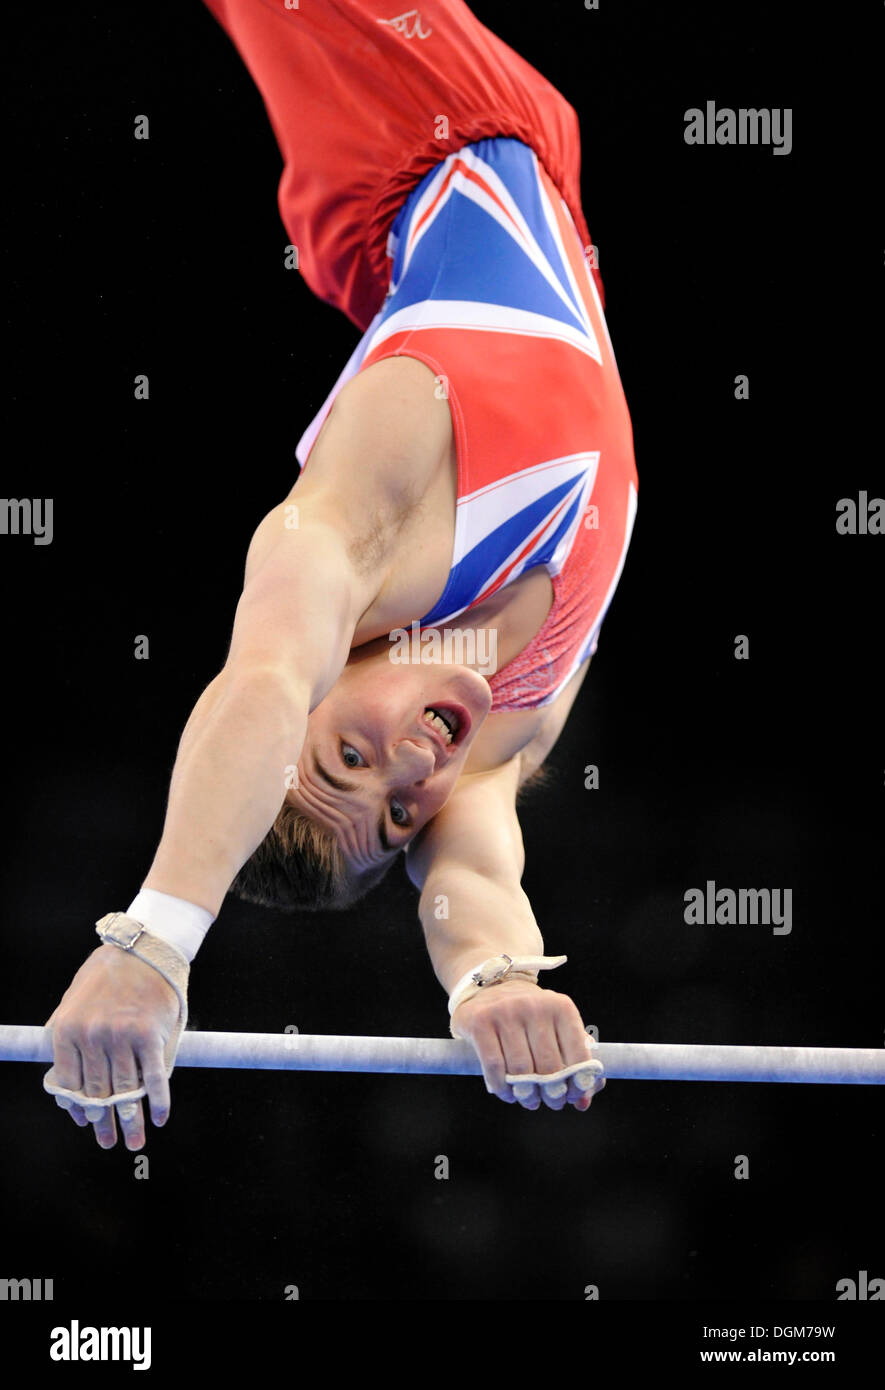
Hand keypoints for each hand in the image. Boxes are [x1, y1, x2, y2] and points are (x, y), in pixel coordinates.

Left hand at [44, 944, 180, 1149]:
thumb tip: (59, 1078)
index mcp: (68, 1030)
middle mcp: (92, 1036)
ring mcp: (122, 1037)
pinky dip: (158, 1101)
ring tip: (134, 1141)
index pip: (70, 1083)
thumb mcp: (72, 998)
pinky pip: (154, 1077)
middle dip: (104, 1123)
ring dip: (132, 1121)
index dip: (79, 1109)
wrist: (143, 945)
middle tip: (110, 1142)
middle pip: (99, 1092)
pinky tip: (159, 1118)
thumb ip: (62, 1033)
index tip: (87, 1124)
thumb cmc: (107, 973)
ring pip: (126, 1090)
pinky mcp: (150, 1034)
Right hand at [451, 978, 605, 1110]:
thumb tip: (583, 1101)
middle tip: (550, 1102)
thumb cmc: (530, 1017)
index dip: (577, 1082)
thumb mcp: (557, 1029)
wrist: (491, 987)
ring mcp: (505, 1011)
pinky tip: (508, 1094)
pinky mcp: (480, 1021)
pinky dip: (502, 1087)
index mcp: (561, 1007)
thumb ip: (575, 1062)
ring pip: (520, 1069)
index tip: (572, 1095)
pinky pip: (493, 1066)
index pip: (577, 1055)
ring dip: (526, 1094)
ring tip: (528, 1099)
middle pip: (548, 1066)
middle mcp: (534, 1005)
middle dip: (551, 1092)